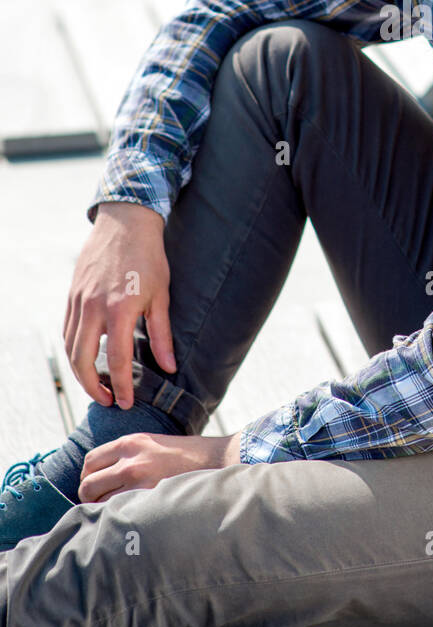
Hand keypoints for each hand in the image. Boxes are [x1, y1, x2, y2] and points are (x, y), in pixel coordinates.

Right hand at [64, 201, 173, 409]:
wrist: (126, 223)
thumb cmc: (149, 259)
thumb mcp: (161, 296)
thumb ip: (161, 334)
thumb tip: (169, 367)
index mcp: (120, 309)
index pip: (117, 360)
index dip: (121, 386)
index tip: (125, 403)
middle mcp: (93, 307)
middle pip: (82, 360)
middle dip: (93, 387)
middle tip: (109, 400)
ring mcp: (79, 301)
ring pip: (70, 347)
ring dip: (81, 372)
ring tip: (98, 385)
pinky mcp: (72, 295)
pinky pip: (68, 330)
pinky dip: (74, 349)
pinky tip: (88, 357)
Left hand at [78, 432, 242, 503]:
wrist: (215, 459)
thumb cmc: (184, 455)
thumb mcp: (152, 443)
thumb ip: (127, 455)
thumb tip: (103, 477)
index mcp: (130, 442)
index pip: (90, 461)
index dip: (88, 476)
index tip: (96, 486)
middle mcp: (130, 459)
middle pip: (88, 483)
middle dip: (89, 498)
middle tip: (101, 505)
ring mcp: (138, 479)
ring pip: (98, 502)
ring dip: (101, 511)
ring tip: (114, 514)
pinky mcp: (149, 496)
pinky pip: (118, 512)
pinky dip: (116, 518)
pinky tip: (126, 520)